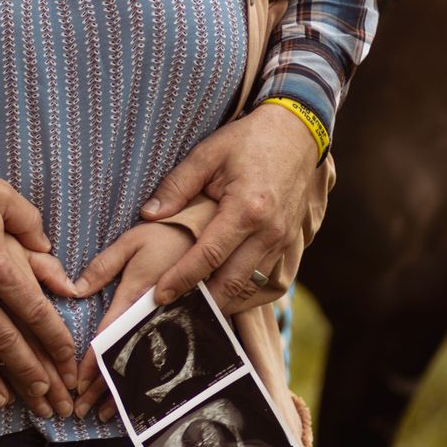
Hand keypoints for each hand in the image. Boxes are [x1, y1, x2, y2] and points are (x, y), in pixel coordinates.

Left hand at [72, 222, 194, 420]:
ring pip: (146, 368)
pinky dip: (152, 382)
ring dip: (124, 392)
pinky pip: (168, 361)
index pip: (109, 336)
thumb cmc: (166, 235)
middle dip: (102, 388)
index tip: (75, 385)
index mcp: (137, 295)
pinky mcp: (189, 326)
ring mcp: (174, 324)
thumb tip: (75, 290)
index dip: (90, 363)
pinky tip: (140, 399)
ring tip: (106, 414)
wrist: (215, 233)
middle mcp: (155, 316)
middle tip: (83, 410)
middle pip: (125, 360)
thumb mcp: (130, 242)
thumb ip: (103, 267)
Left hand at [140, 103, 319, 311]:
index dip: (181, 279)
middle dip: (201, 303)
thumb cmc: (249, 140)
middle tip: (171, 312)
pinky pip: (271, 282)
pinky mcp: (293, 244)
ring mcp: (285, 241)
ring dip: (223, 301)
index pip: (207, 256)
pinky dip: (247, 294)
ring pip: (252, 288)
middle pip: (232, 283)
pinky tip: (226, 296)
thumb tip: (148, 216)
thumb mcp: (207, 154)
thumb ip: (177, 186)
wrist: (298, 133)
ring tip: (193, 309)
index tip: (159, 296)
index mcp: (246, 208)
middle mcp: (270, 231)